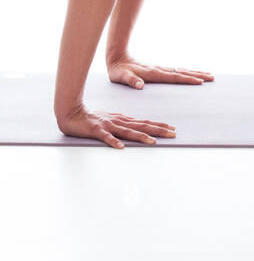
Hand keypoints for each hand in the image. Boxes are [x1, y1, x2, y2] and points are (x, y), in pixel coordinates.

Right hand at [56, 104, 175, 148]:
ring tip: (152, 142)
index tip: (172, 128)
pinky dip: (114, 142)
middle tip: (173, 134)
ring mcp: (108, 126)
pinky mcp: (97, 131)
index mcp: (123, 119)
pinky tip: (121, 147)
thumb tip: (138, 128)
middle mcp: (119, 121)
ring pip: (127, 131)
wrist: (72, 113)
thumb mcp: (112, 120)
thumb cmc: (93, 119)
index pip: (144, 122)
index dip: (159, 125)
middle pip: (141, 126)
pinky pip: (106, 137)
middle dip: (158, 130)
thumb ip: (124, 124)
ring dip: (140, 137)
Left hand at [107, 56, 213, 87]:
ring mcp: (161, 69)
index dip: (187, 80)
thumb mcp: (121, 77)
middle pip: (182, 72)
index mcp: (154, 73)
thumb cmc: (119, 71)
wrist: (117, 58)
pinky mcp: (159, 70)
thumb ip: (131, 80)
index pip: (174, 77)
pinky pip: (177, 72)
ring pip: (182, 71)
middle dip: (198, 75)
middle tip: (212, 77)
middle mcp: (160, 70)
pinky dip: (187, 73)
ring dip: (195, 73)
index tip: (200, 82)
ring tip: (208, 75)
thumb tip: (140, 85)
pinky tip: (192, 74)